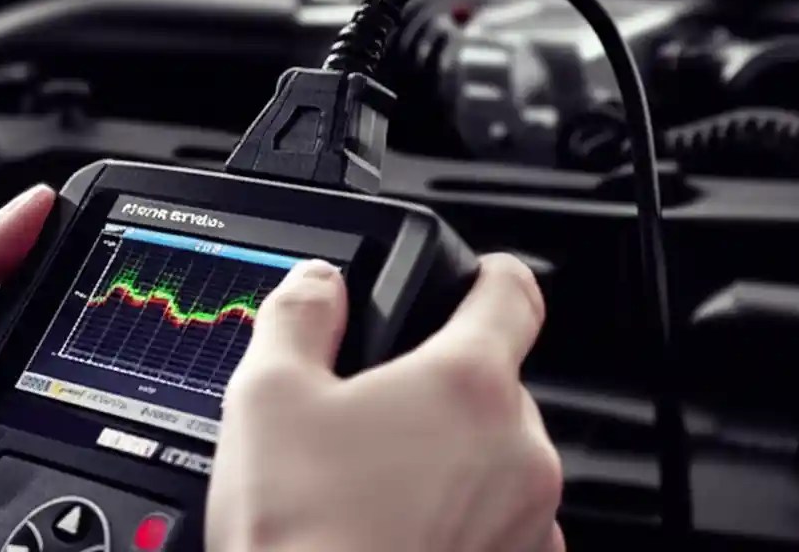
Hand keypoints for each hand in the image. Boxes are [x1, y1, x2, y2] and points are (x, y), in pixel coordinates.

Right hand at [206, 256, 562, 551]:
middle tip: (370, 418)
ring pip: (499, 460)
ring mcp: (531, 521)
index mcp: (466, 384)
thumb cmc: (302, 533)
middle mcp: (519, 450)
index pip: (511, 292)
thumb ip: (299, 316)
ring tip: (374, 488)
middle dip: (440, 390)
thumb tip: (316, 285)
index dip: (489, 274)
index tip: (476, 277)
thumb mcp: (267, 397)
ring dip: (453, 460)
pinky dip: (465, 521)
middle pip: (495, 385)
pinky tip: (399, 536)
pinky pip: (505, 525)